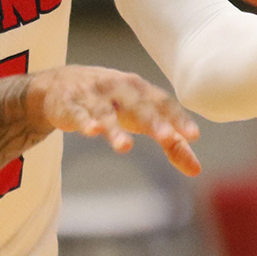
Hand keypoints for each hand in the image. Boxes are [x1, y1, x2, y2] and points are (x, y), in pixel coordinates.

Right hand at [31, 65, 202, 176]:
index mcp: (141, 90)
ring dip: (115, 129)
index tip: (193, 135)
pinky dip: (84, 121)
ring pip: (107, 113)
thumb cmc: (114, 104)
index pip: (164, 102)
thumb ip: (171, 143)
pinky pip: (79, 114)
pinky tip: (91, 131)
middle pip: (138, 104)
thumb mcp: (143, 119)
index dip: (178, 117)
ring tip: (125, 147)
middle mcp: (119, 88)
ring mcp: (94, 95)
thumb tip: (197, 170)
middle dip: (152, 120)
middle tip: (166, 137)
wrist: (59, 85)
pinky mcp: (70, 105)